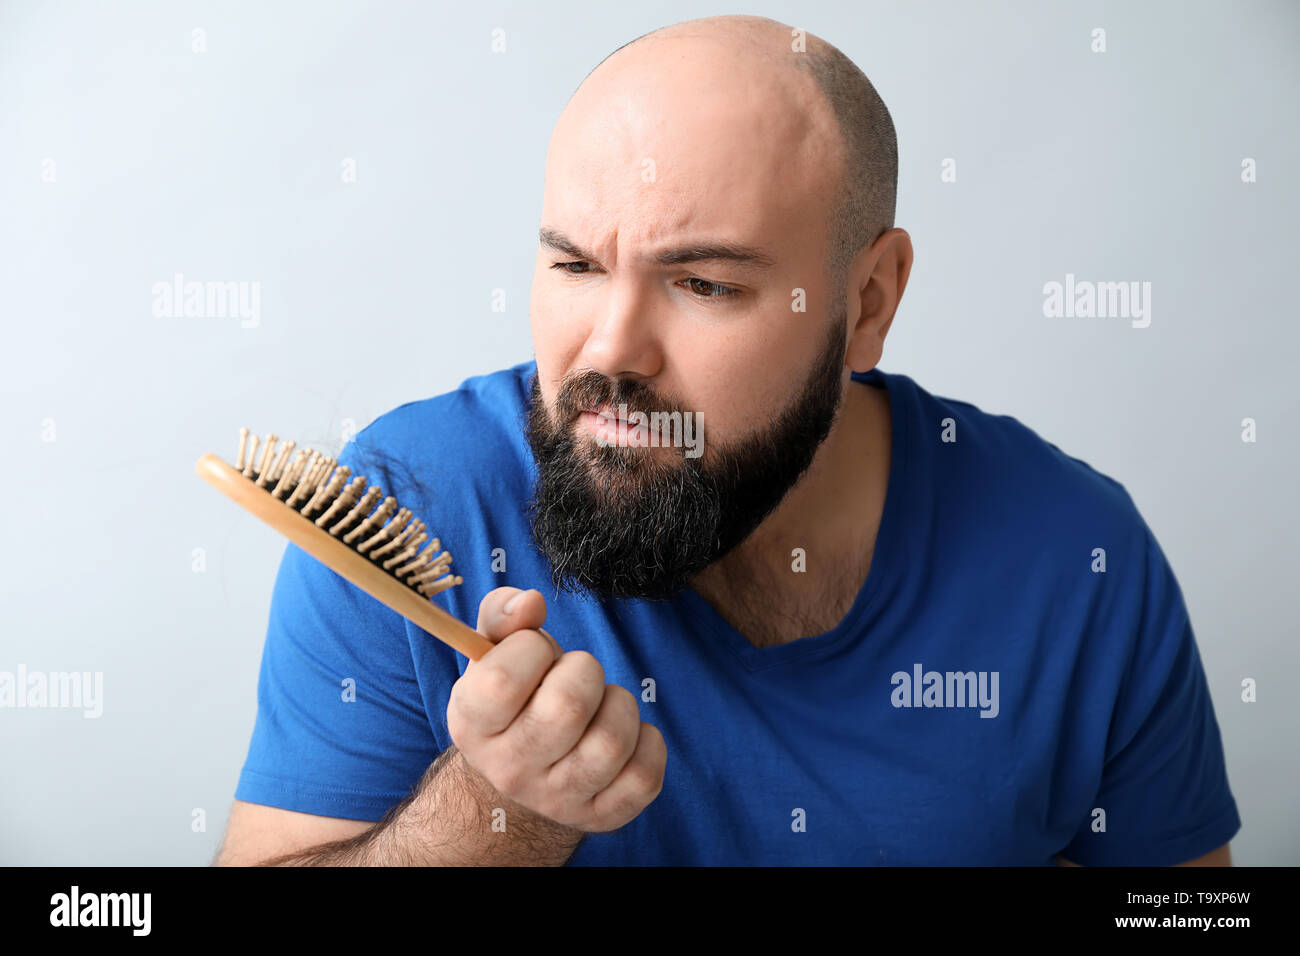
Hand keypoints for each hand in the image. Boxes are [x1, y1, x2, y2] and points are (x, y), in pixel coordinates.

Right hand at [445, 586, 666, 832]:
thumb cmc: (513, 698)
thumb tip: (530, 603)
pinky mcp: (600, 816)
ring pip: (611, 742)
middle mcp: (510, 770)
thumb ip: (502, 615)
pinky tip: (626, 734)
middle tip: (576, 675)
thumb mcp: (492, 654)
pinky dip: (647, 742)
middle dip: (584, 670)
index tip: (534, 650)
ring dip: (619, 704)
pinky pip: (644, 775)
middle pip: (567, 708)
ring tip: (602, 703)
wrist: (518, 776)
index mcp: (473, 725)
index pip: (502, 680)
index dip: (529, 648)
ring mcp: (557, 799)